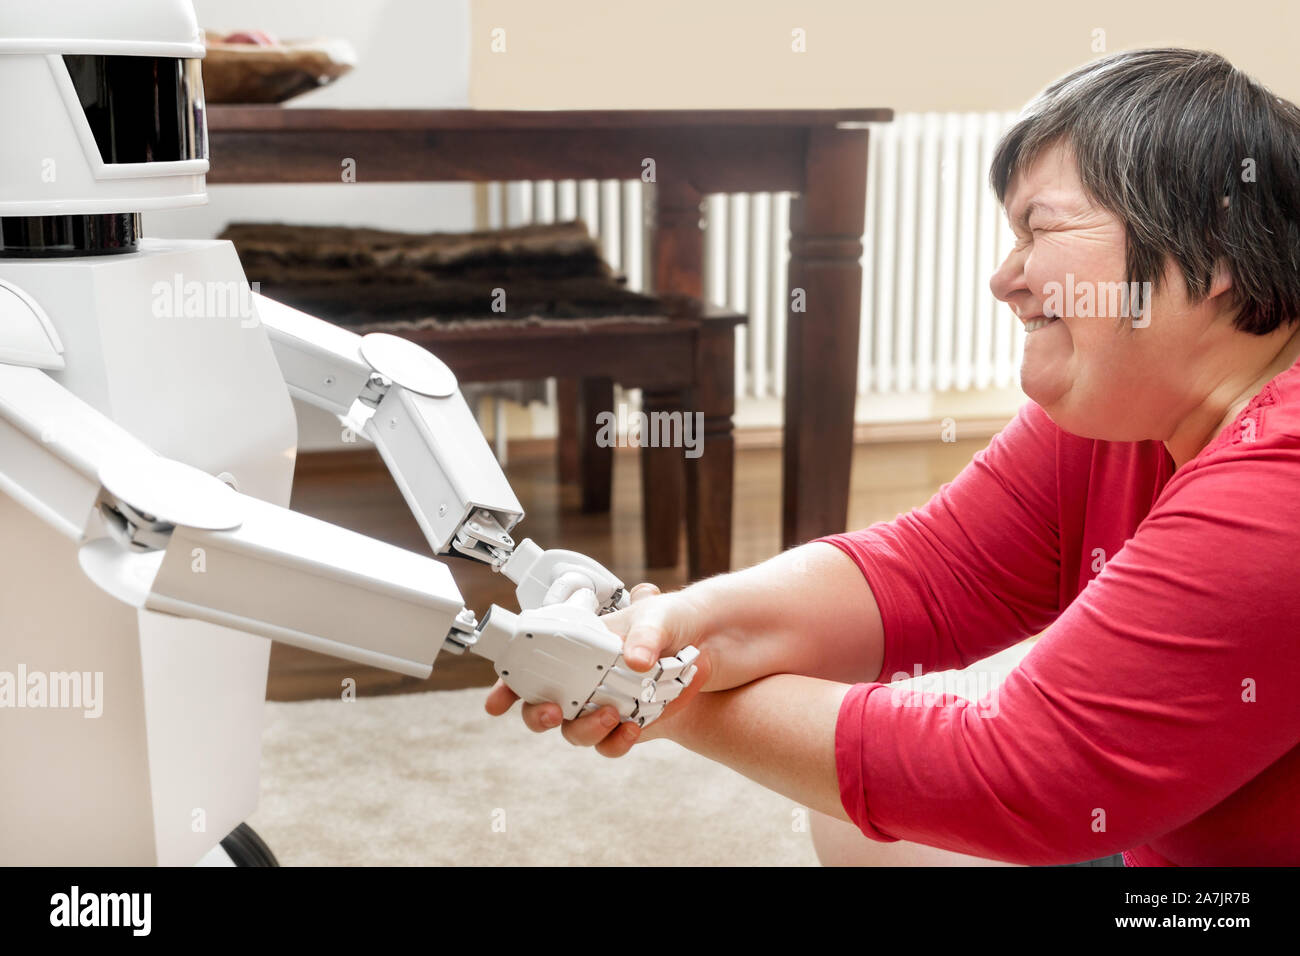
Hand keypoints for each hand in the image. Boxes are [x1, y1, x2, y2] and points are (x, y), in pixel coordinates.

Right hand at [483, 582, 712, 755]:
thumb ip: (647, 631)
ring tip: (609, 716)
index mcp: (576, 648)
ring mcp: (601, 706)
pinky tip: (634, 727)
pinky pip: (610, 743)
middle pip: (541, 708)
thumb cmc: (676, 622)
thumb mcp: (662, 616)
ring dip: (584, 728)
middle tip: (554, 710)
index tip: (496, 702)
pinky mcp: (626, 726)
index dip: (507, 687)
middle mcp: (582, 681)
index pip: (529, 668)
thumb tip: (633, 659)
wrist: (712, 649)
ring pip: (574, 731)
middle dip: (538, 715)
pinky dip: (617, 740)